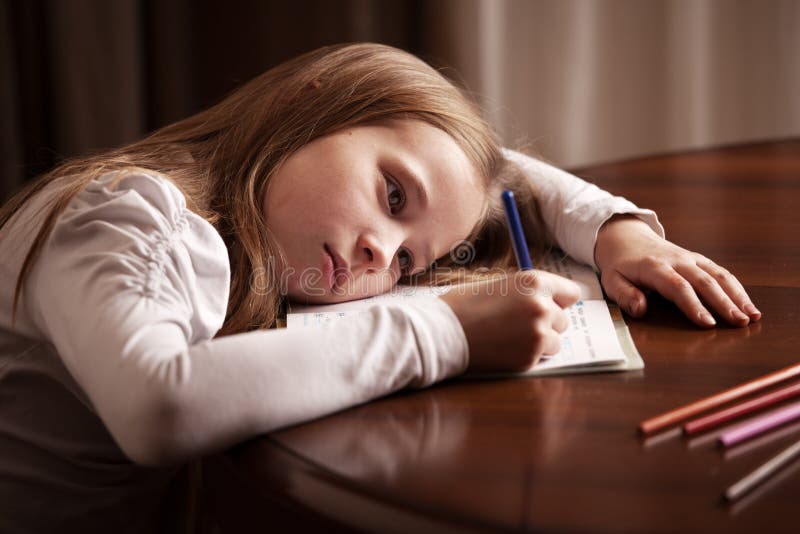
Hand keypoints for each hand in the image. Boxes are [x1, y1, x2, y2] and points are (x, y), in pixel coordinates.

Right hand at [440, 271, 580, 371]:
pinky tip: (503, 349)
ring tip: (510, 338)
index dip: (559, 301)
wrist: (442, 332)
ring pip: (555, 341)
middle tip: (519, 325)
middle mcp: (542, 307)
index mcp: (534, 282)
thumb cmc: (463, 305)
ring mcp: (538, 334)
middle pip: (563, 319)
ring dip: (539, 342)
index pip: (571, 293)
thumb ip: (526, 292)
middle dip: (547, 323)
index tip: (553, 306)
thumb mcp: (498, 285)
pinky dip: (526, 356)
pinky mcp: (530, 358)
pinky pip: (540, 358)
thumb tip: (547, 301)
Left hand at [594, 215, 760, 327]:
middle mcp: (677, 260)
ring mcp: (691, 258)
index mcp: (654, 267)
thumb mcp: (611, 280)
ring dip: (737, 295)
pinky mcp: (699, 260)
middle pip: (704, 281)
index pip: (677, 286)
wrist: (626, 238)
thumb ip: (624, 294)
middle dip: (724, 302)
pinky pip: (720, 272)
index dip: (693, 305)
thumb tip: (640, 308)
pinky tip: (747, 304)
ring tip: (752, 316)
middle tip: (740, 322)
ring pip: (718, 275)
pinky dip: (736, 288)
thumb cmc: (619, 264)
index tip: (707, 323)